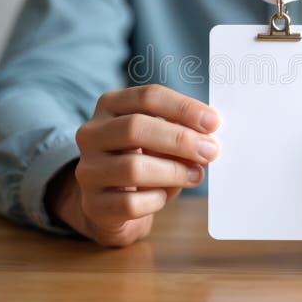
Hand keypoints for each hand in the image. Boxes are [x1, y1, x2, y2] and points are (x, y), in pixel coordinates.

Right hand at [47, 84, 220, 246]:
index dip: (183, 108)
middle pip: (135, 128)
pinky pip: (130, 203)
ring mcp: (88, 169)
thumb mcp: (161, 140)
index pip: (147, 97)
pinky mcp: (93, 204)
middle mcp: (91, 133)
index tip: (213, 122)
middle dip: (180, 140)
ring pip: (133, 168)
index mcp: (110, 106)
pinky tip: (165, 195)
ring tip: (196, 175)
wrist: (113, 203)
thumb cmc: (145, 161)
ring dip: (174, 172)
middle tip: (210, 151)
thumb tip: (208, 139)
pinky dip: (156, 199)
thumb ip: (180, 133)